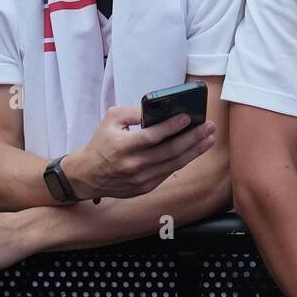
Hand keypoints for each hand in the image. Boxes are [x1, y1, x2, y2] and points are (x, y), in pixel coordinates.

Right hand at [63, 105, 214, 200]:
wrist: (86, 175)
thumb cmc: (101, 142)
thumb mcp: (112, 119)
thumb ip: (135, 112)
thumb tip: (161, 108)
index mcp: (122, 146)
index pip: (152, 136)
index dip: (172, 127)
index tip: (188, 116)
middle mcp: (133, 165)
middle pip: (170, 151)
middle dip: (193, 137)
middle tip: (209, 126)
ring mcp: (140, 179)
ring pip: (174, 164)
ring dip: (195, 150)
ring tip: (209, 138)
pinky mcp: (145, 187)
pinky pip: (169, 172)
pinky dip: (183, 160)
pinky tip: (195, 150)